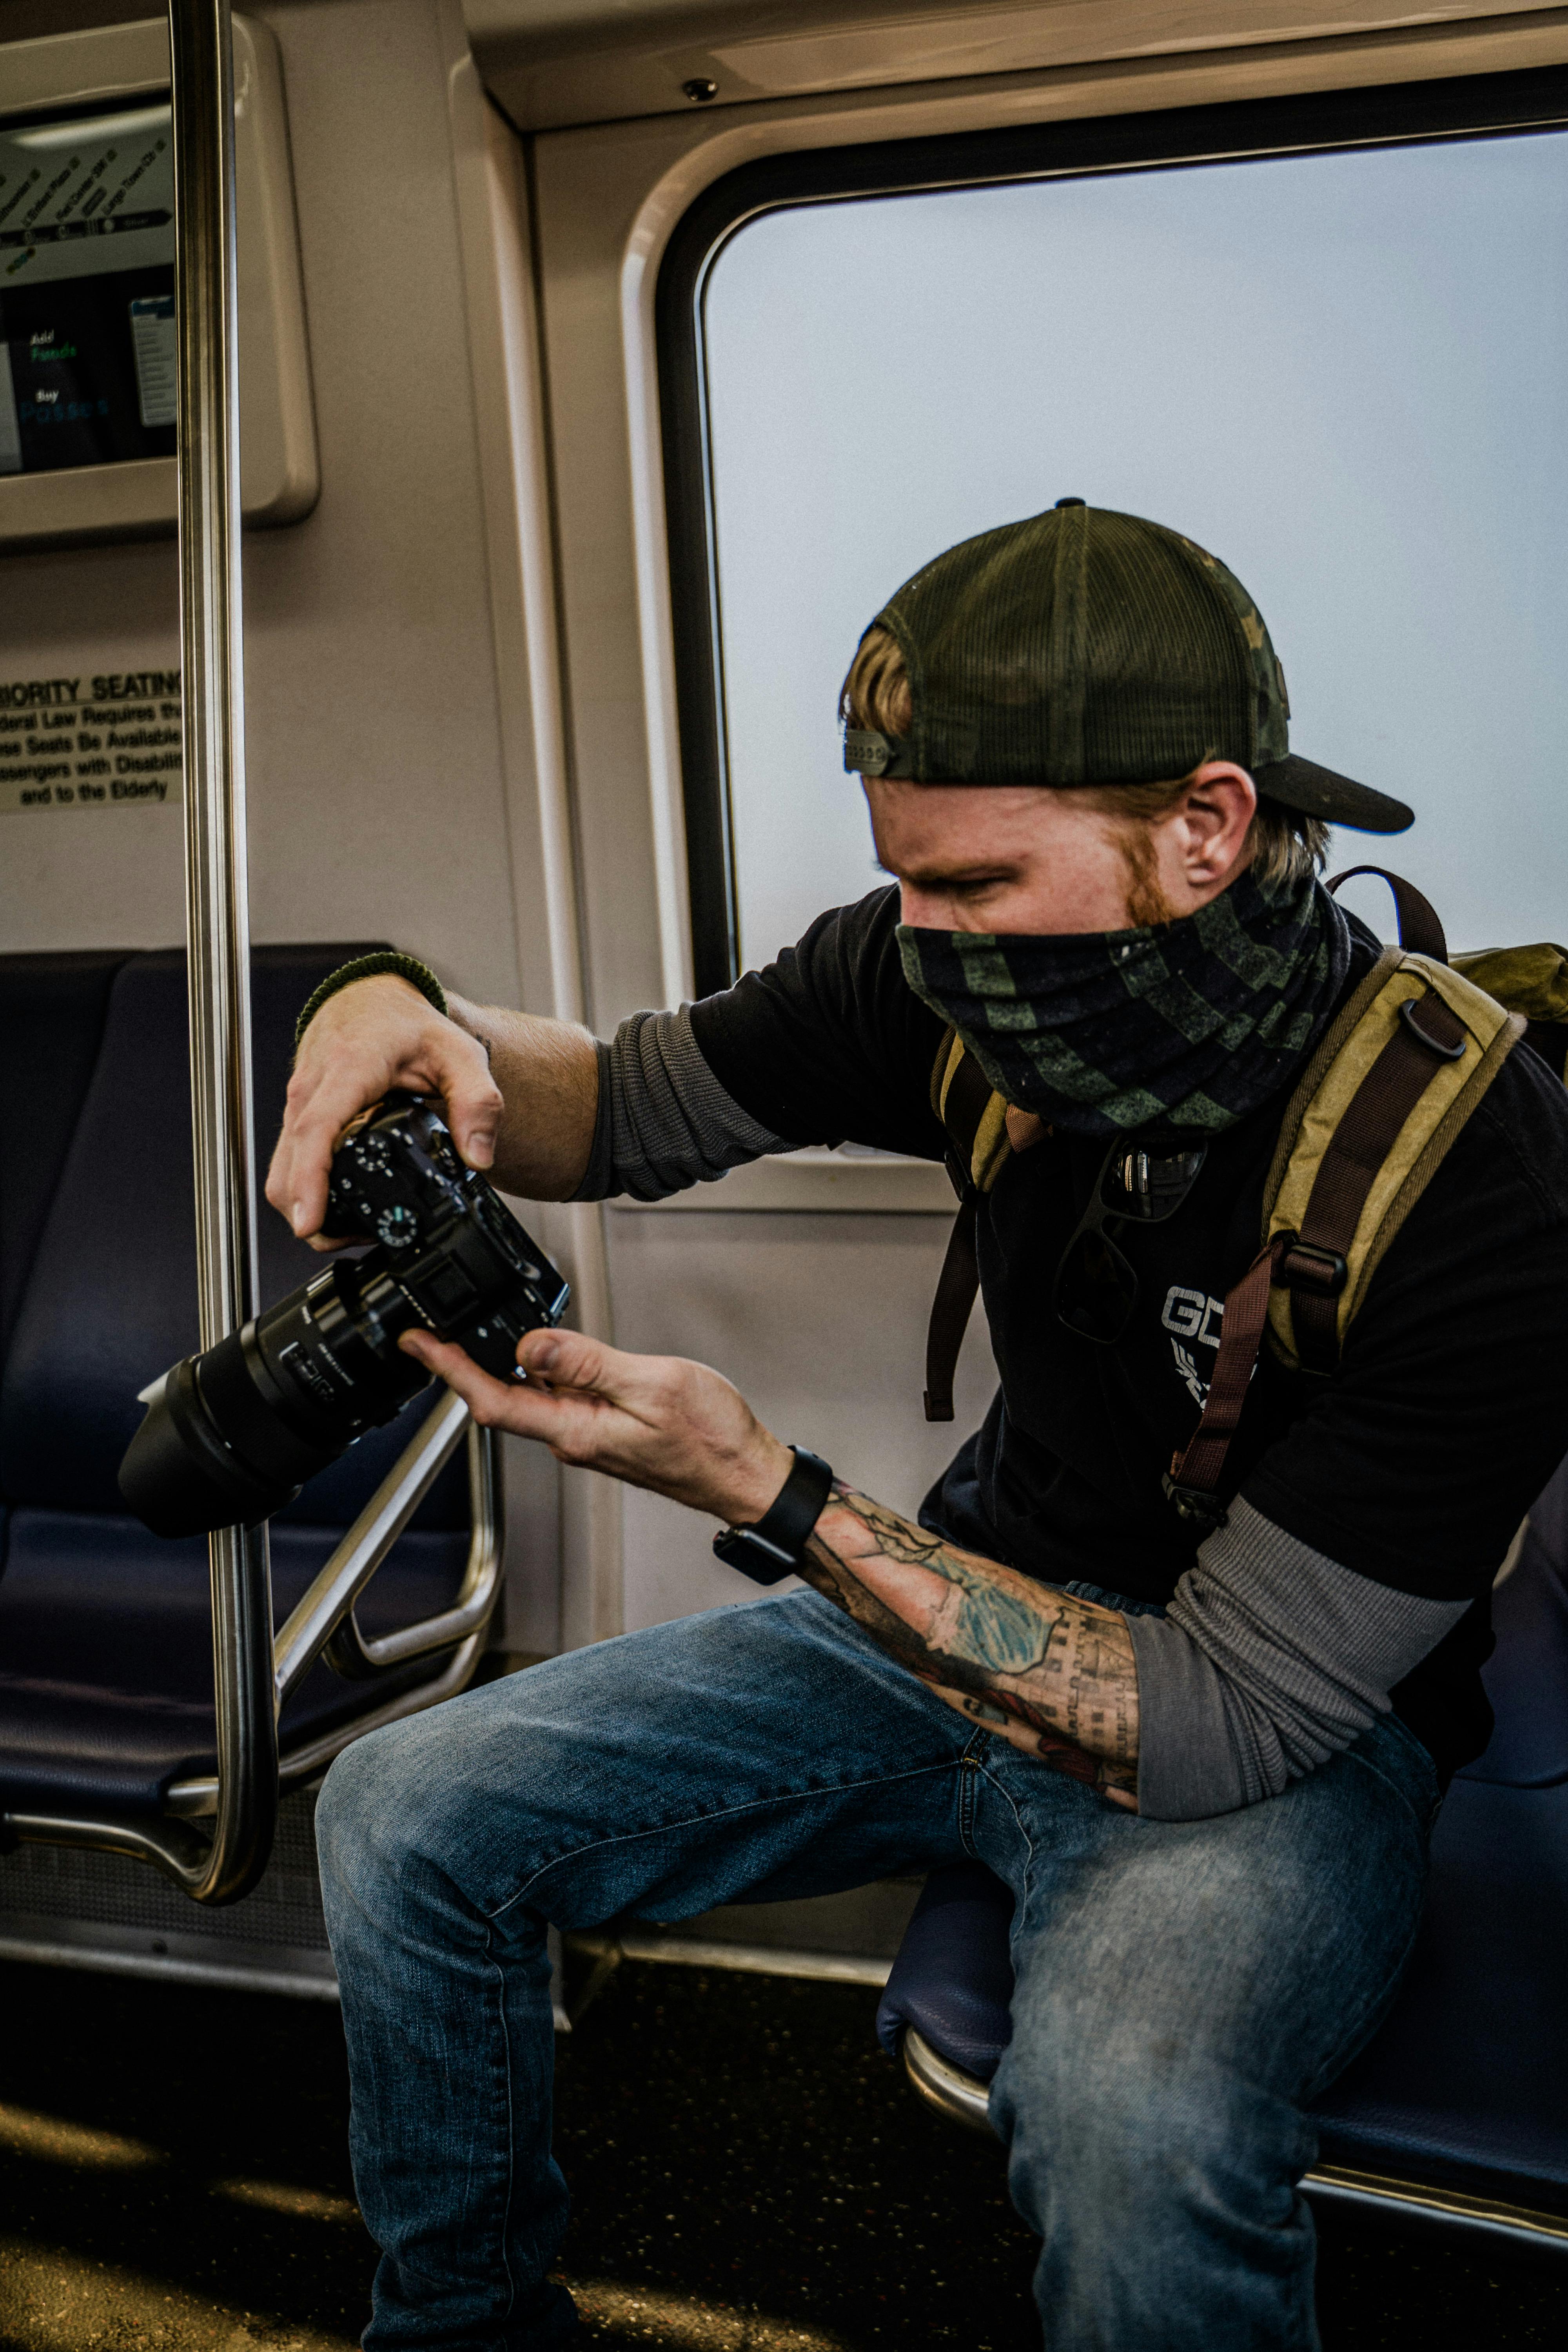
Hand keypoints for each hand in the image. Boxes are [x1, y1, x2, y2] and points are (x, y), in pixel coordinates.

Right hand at [266, 976, 502, 1247]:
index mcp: (348, 1070)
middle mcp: (312, 1089)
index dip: (309, 1182)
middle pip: (288, 1164)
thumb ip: (478, 1103)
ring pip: (280, 1168)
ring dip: (304, 1206)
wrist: (372, 999)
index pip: (317, 1132)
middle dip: (307, 1213)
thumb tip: (479, 1157)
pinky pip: (288, 1161)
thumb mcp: (460, 1054)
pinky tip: (338, 1205)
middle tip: (349, 1240)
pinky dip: (304, 1189)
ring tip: (350, 1230)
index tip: (309, 1223)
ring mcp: (297, 1104)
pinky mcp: (296, 1115)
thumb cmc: (411, 1025)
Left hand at [400, 1324, 792, 1524]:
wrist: (744, 1475)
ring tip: (470, 1336)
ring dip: (497, 1368)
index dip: (449, 1370)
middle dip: (461, 1366)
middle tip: (430, 1332)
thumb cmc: (712, 1439)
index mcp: (577, 1431)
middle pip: (502, 1399)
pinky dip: (539, 1375)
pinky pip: (559, 1402)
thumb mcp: (652, 1385)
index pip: (494, 1399)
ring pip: (530, 1400)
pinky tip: (540, 1356)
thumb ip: (587, 1364)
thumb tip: (530, 1345)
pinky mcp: (606, 1432)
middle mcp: (574, 1439)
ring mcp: (589, 1437)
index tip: (418, 1343)